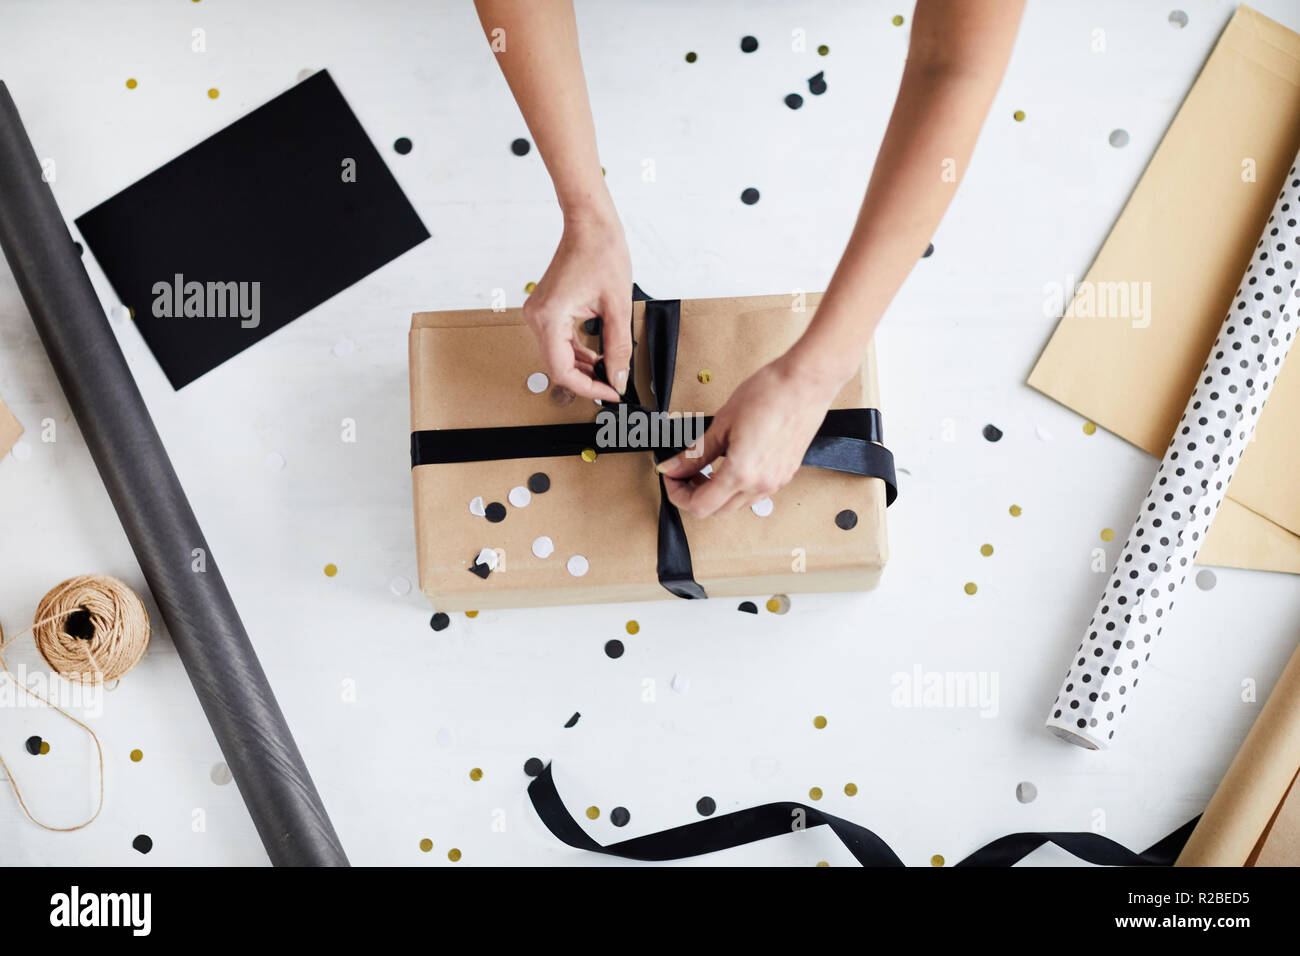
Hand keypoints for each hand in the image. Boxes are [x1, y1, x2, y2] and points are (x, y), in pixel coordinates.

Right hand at [522, 201, 632, 402]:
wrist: (590, 225)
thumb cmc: (602, 253)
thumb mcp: (618, 307)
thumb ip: (618, 348)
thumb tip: (619, 378)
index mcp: (550, 317)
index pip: (562, 370)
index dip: (588, 387)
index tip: (611, 392)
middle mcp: (537, 317)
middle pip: (558, 366)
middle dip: (587, 379)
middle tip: (614, 385)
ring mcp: (539, 313)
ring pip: (558, 355)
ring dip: (583, 366)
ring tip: (610, 372)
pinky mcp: (546, 310)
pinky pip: (559, 341)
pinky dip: (578, 352)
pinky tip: (598, 357)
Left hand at [658, 352, 844, 517]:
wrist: (806, 383)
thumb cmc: (770, 394)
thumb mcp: (722, 423)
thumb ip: (696, 453)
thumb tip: (673, 467)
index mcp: (742, 474)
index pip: (699, 506)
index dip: (677, 494)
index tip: (671, 476)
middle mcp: (761, 485)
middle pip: (716, 510)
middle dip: (694, 494)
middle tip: (684, 471)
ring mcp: (776, 482)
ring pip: (735, 504)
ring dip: (715, 492)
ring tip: (705, 466)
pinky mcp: (785, 474)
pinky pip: (754, 493)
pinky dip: (735, 486)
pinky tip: (728, 464)